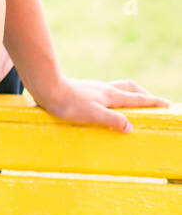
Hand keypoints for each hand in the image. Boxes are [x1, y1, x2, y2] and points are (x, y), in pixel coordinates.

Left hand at [30, 75, 170, 133]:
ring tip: (132, 101)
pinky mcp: (83, 89)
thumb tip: (131, 127)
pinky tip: (105, 102)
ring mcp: (94, 88)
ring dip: (130, 92)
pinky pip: (106, 90)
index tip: (167, 104)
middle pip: (131, 88)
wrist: (46, 88)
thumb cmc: (68, 103)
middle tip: (152, 101)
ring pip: (118, 87)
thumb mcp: (93, 114)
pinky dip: (114, 94)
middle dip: (144, 94)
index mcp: (111, 95)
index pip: (137, 99)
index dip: (153, 102)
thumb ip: (113, 120)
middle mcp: (105, 89)